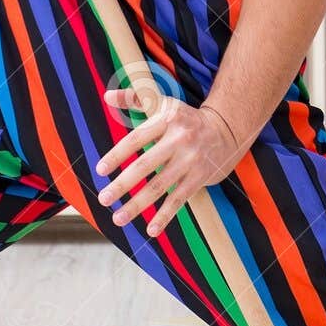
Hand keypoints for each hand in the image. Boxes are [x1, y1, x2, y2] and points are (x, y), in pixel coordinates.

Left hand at [95, 90, 241, 238]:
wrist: (226, 130)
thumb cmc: (185, 118)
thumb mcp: (163, 103)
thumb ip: (134, 99)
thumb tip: (107, 95)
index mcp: (167, 119)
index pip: (136, 139)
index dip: (117, 155)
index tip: (100, 170)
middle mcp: (180, 139)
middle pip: (146, 165)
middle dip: (122, 184)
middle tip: (103, 199)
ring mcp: (191, 160)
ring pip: (160, 187)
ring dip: (138, 205)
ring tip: (118, 218)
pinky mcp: (200, 177)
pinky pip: (179, 199)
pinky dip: (165, 216)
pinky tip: (151, 230)